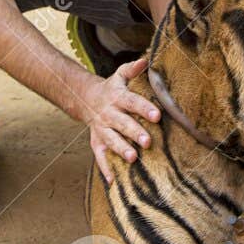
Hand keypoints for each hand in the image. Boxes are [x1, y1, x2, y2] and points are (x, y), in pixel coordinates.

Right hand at [82, 57, 160, 182]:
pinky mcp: (97, 142)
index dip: (144, 109)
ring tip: (133, 158)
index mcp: (117, 98)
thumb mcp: (120, 76)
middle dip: (135, 133)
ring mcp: (102, 129)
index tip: (157, 116)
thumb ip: (132, 69)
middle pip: (122, 124)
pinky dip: (105, 170)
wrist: (85, 100)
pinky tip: (113, 182)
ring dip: (121, 149)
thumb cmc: (112, 89)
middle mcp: (109, 114)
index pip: (132, 102)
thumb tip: (145, 60)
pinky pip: (100, 157)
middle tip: (148, 142)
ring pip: (111, 140)